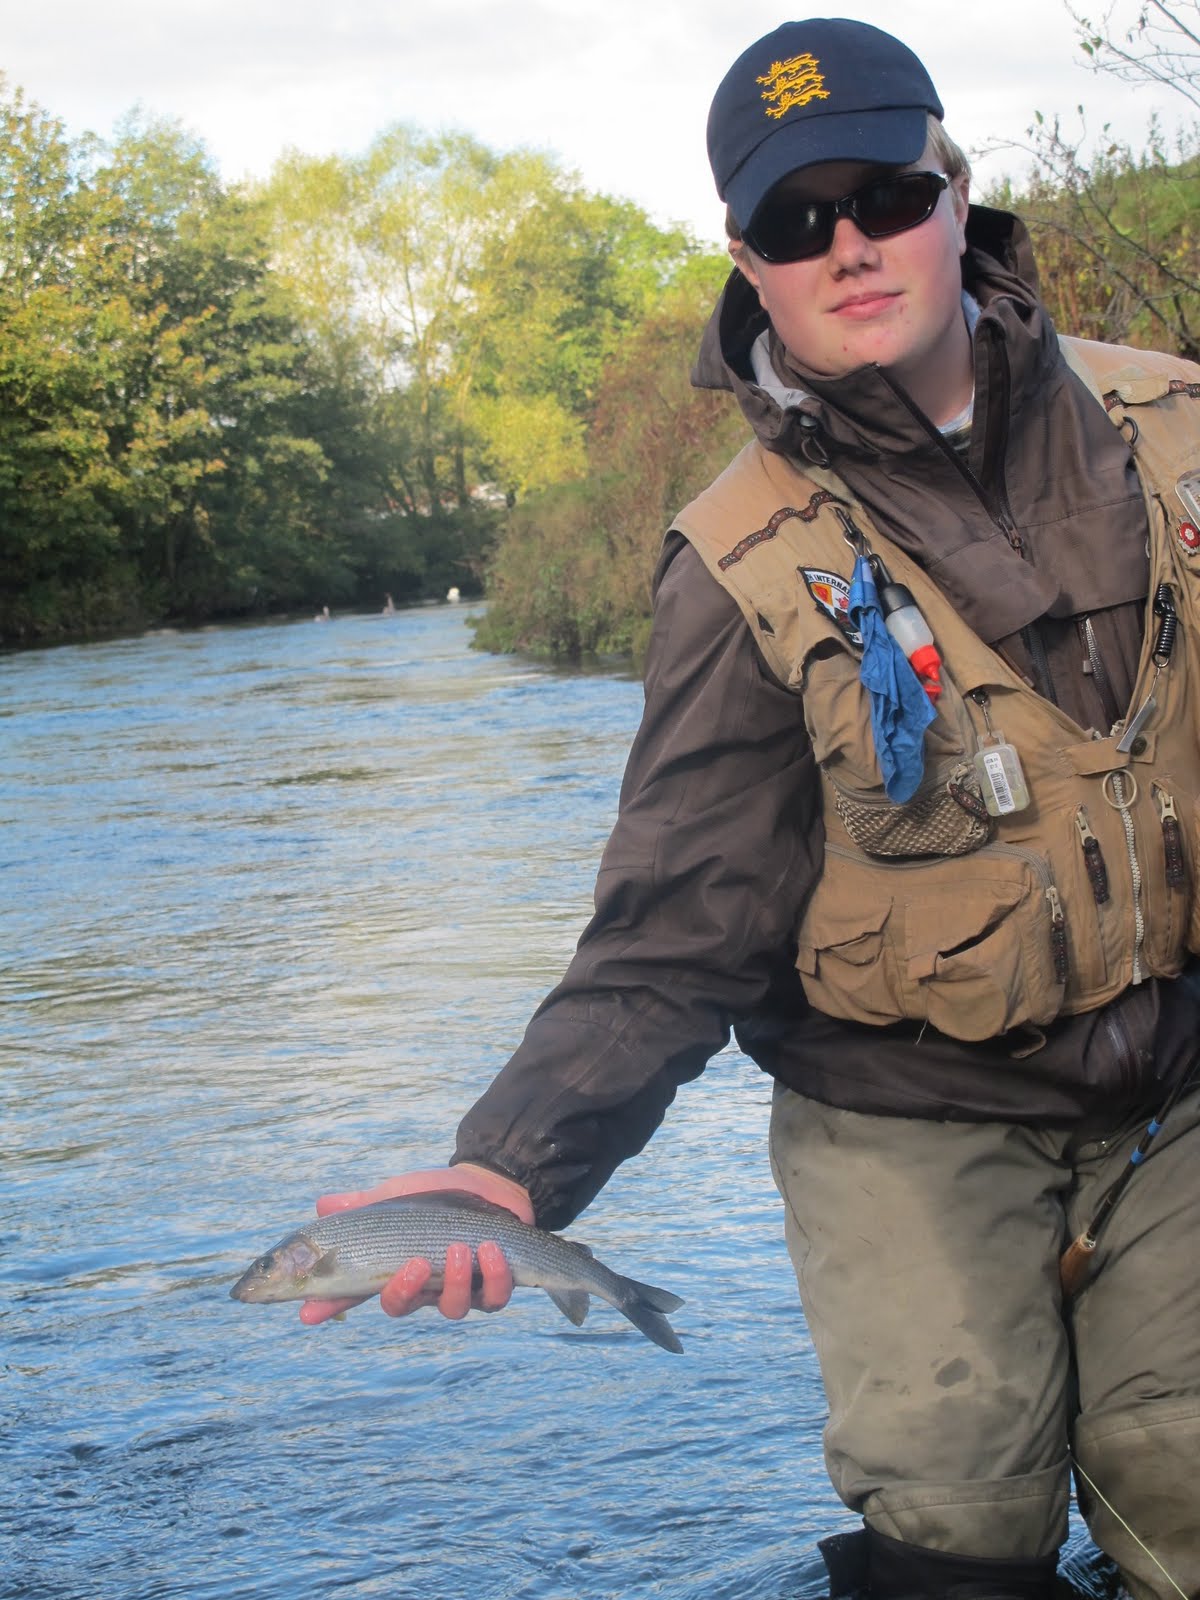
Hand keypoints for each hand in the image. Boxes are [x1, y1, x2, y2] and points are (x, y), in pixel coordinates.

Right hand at [298, 1163, 533, 1326]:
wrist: (488, 1182)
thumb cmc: (435, 1195)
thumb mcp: (397, 1196)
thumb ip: (362, 1205)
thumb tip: (321, 1205)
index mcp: (391, 1268)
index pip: (352, 1292)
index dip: (328, 1305)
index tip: (306, 1313)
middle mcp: (421, 1287)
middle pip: (401, 1306)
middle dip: (405, 1290)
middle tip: (416, 1264)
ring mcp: (457, 1291)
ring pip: (451, 1308)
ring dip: (457, 1281)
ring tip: (463, 1249)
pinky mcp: (493, 1288)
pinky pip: (493, 1299)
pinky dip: (494, 1277)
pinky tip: (491, 1250)